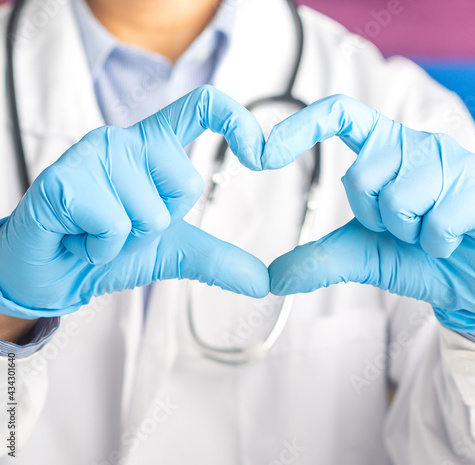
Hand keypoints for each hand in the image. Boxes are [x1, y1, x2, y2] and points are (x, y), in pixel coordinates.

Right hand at [0, 86, 269, 318]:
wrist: (46, 274)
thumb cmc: (103, 248)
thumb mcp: (172, 253)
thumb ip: (218, 260)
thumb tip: (264, 281)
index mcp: (155, 147)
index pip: (204, 107)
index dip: (239, 120)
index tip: (263, 154)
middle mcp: (125, 141)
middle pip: (186, 185)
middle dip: (159, 226)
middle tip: (121, 229)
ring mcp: (92, 155)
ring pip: (150, 213)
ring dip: (125, 241)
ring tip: (95, 233)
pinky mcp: (63, 180)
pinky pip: (114, 225)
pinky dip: (100, 247)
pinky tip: (77, 238)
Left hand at [263, 95, 474, 333]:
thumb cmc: (425, 257)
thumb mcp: (367, 258)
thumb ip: (323, 260)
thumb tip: (271, 277)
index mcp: (387, 150)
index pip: (340, 115)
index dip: (300, 126)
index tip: (259, 153)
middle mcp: (419, 146)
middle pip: (361, 174)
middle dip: (375, 219)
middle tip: (405, 230)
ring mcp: (456, 162)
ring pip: (403, 199)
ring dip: (413, 235)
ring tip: (434, 236)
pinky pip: (442, 219)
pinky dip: (442, 244)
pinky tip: (457, 240)